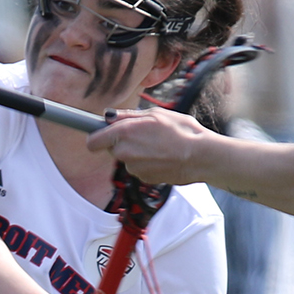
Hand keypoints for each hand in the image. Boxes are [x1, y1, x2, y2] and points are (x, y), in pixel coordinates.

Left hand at [87, 107, 213, 185]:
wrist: (201, 156)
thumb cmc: (181, 130)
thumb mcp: (155, 114)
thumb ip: (128, 116)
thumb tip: (109, 117)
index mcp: (124, 133)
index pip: (93, 141)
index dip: (96, 137)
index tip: (100, 134)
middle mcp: (124, 152)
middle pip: (112, 148)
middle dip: (121, 142)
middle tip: (143, 134)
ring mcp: (133, 168)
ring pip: (127, 158)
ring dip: (137, 152)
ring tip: (159, 145)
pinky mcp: (143, 179)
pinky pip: (139, 168)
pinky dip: (147, 163)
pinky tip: (163, 157)